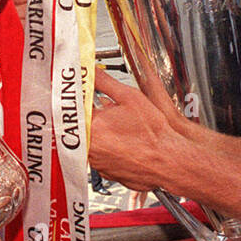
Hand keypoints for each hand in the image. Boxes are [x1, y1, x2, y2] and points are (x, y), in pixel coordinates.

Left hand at [88, 67, 180, 192]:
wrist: (168, 160)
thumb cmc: (153, 134)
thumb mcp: (129, 97)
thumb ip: (104, 81)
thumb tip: (91, 70)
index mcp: (90, 125)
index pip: (72, 105)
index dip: (78, 96)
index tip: (82, 89)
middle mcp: (88, 146)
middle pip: (77, 123)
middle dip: (88, 113)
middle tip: (104, 108)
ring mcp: (95, 161)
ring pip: (87, 139)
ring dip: (96, 130)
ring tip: (116, 125)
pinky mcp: (103, 170)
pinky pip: (97, 153)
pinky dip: (105, 145)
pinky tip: (120, 140)